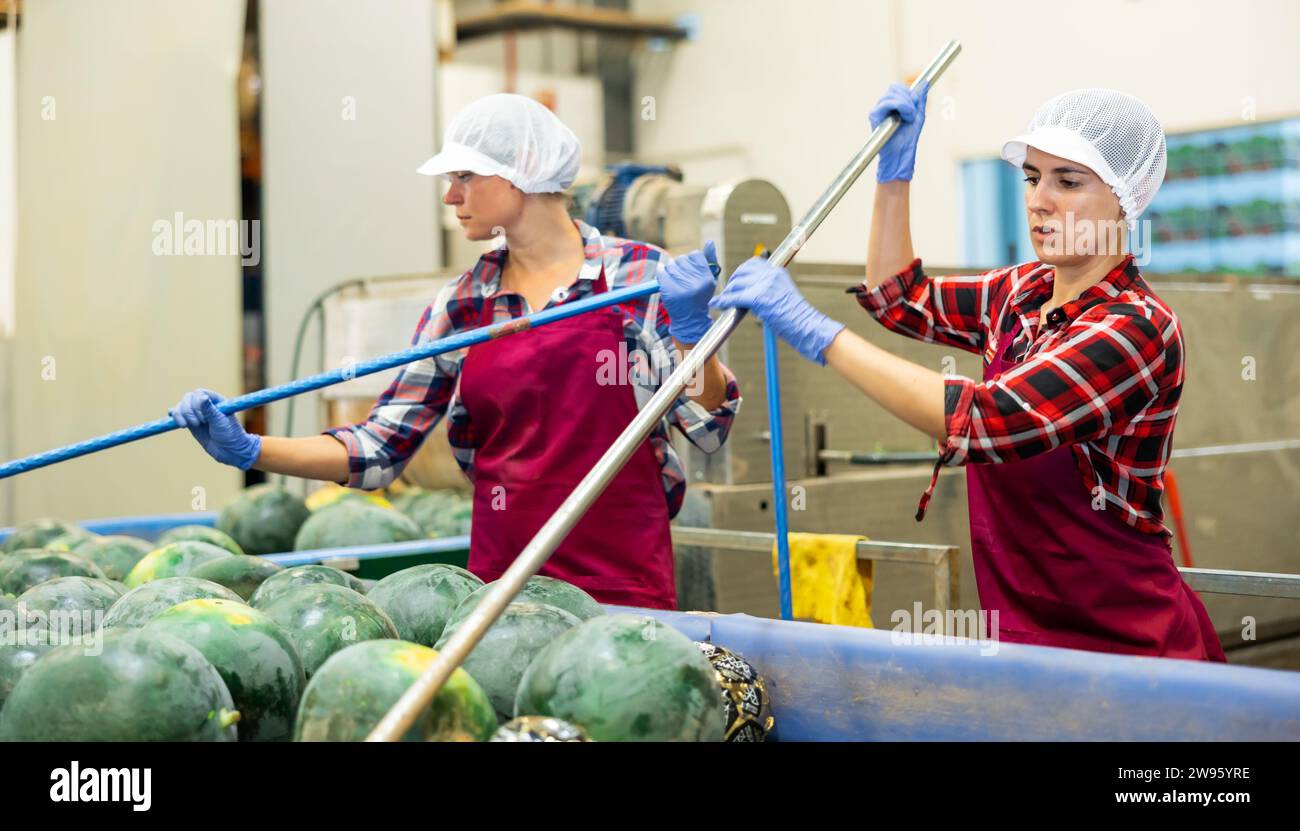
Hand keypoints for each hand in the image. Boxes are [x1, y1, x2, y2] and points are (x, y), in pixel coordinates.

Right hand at [169, 389, 261, 469]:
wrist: (230, 451)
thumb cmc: (231, 435)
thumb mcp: (221, 422)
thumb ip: (210, 410)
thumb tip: (201, 396)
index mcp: (216, 400)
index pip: (199, 393)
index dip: (196, 404)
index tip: (204, 418)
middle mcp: (206, 405)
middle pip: (187, 398)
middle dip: (188, 411)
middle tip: (197, 424)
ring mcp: (197, 414)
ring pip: (181, 406)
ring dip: (180, 414)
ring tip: (187, 426)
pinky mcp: (191, 423)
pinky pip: (178, 415)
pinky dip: (174, 415)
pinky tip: (172, 417)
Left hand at [659, 240, 720, 344]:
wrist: (690, 319)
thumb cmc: (700, 297)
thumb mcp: (710, 279)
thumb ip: (710, 260)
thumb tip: (710, 241)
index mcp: (706, 278)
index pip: (695, 254)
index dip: (691, 261)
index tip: (690, 270)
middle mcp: (695, 282)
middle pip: (681, 259)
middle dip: (680, 265)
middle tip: (682, 278)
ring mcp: (681, 287)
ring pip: (671, 264)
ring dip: (670, 270)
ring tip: (675, 281)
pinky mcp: (668, 291)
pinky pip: (661, 271)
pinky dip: (661, 273)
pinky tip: (665, 279)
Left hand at [709, 257, 844, 364]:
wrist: (807, 326)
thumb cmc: (796, 318)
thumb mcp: (783, 295)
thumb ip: (768, 289)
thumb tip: (750, 292)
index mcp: (777, 272)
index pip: (753, 263)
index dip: (740, 273)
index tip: (735, 282)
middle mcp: (771, 274)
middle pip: (742, 272)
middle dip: (731, 283)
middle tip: (726, 294)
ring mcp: (765, 285)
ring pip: (736, 284)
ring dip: (727, 293)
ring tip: (722, 301)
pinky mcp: (759, 298)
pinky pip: (735, 297)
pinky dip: (724, 301)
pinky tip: (718, 305)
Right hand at [869, 80, 928, 182]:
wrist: (901, 154)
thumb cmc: (908, 139)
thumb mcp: (918, 115)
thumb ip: (920, 99)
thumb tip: (925, 83)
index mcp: (891, 105)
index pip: (896, 87)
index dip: (908, 91)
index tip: (916, 103)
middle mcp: (882, 106)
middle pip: (893, 88)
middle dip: (908, 97)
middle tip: (913, 112)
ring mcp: (877, 111)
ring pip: (891, 94)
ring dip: (905, 104)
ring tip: (909, 118)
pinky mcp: (874, 116)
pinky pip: (886, 103)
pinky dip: (900, 107)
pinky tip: (903, 118)